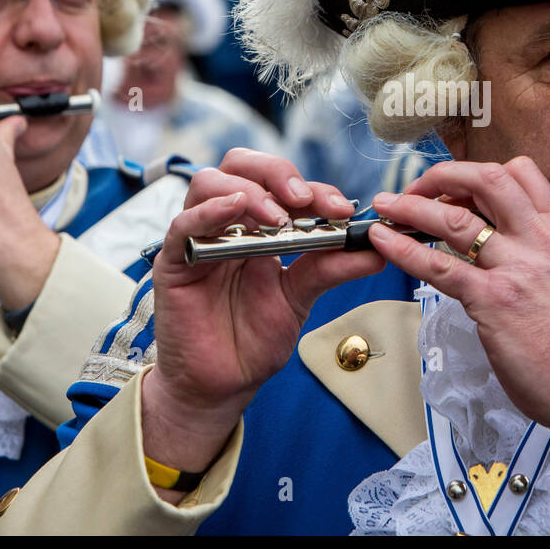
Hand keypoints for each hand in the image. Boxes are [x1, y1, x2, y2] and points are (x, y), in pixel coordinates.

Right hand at [140, 149, 383, 481]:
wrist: (225, 383)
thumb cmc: (255, 338)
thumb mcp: (300, 296)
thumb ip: (330, 267)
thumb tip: (375, 249)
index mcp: (258, 225)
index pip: (281, 184)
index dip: (313, 188)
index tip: (340, 208)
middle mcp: (227, 223)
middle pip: (241, 165)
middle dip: (277, 173)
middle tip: (304, 198)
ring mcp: (198, 238)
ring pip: (211, 182)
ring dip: (249, 191)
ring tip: (277, 218)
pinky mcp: (174, 261)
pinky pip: (183, 223)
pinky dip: (209, 211)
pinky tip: (235, 212)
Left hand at [366, 157, 549, 450]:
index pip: (521, 175)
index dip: (482, 173)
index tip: (458, 186)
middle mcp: (538, 242)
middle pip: (486, 182)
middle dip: (444, 175)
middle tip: (418, 186)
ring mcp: (514, 269)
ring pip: (455, 220)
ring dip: (412, 207)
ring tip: (385, 205)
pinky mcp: (491, 301)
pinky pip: (439, 266)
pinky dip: (404, 249)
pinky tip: (383, 240)